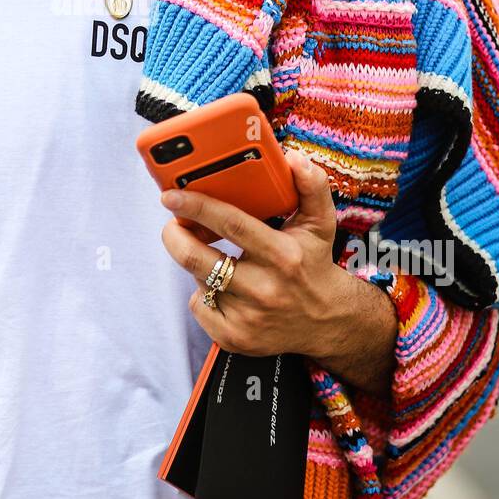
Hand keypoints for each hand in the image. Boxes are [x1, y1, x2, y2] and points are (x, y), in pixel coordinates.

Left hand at [158, 149, 351, 362]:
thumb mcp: (320, 222)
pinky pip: (200, 308)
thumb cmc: (314, 264)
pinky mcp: (235, 339)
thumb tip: (294, 159)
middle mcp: (264, 288)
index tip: (171, 195)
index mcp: (283, 255)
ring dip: (195, 262)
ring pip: (198, 281)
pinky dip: (202, 293)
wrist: (327, 321)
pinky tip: (219, 285)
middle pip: (196, 259)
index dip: (196, 206)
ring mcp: (248, 318)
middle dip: (174, 236)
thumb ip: (311, 186)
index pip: (230, 224)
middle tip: (173, 223)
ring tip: (206, 252)